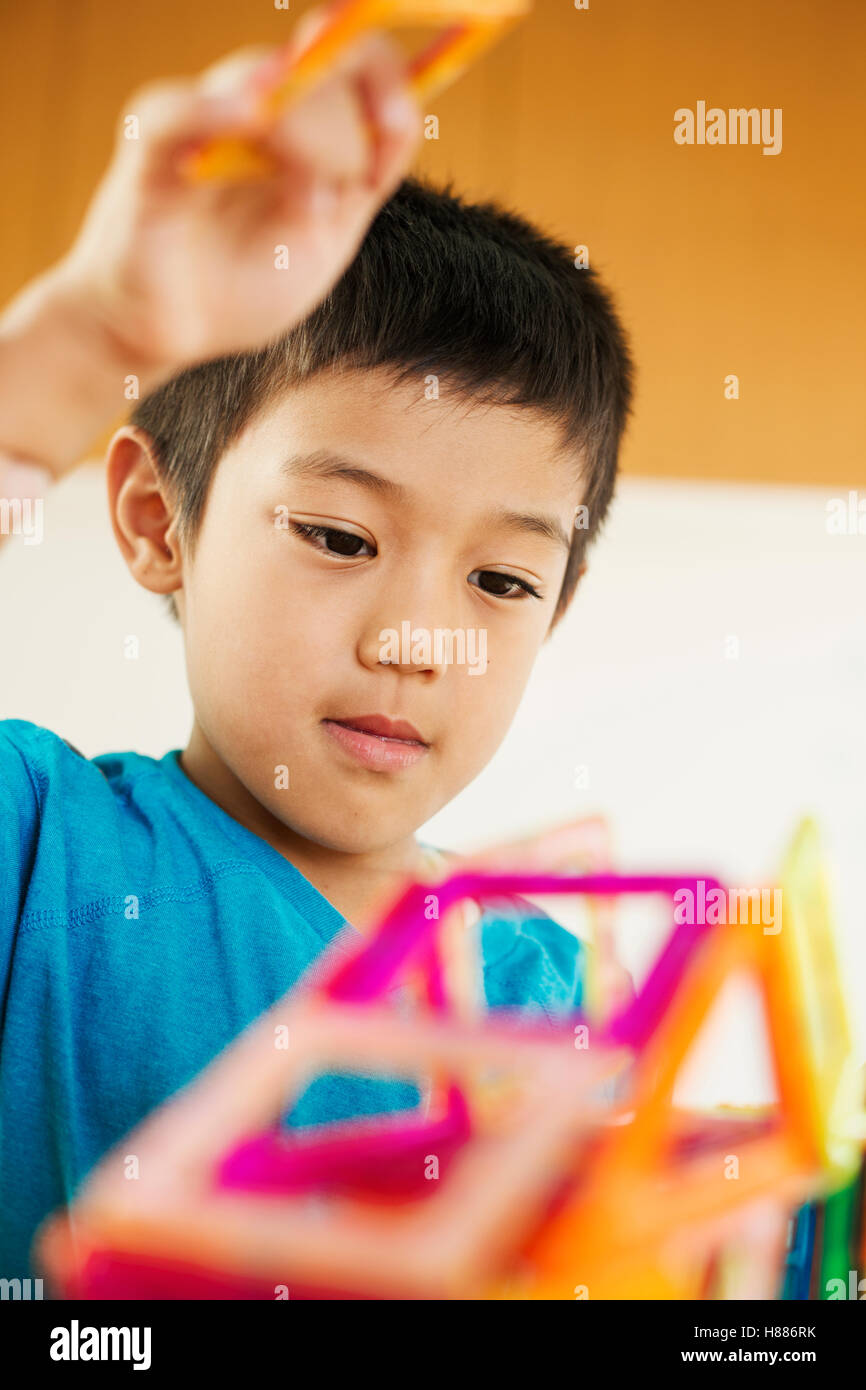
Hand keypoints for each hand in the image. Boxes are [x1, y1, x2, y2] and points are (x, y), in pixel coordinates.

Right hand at [56, 10, 420, 376]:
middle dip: (343, 136)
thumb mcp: (320, 247)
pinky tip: (249, 119)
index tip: (397, 123)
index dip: (383, 79)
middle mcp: (251, 115)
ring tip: (304, 205)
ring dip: (303, 134)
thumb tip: (379, 130)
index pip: (350, 68)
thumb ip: (354, 192)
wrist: (163, 336)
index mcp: (298, 133)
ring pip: (259, 83)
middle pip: (312, 72)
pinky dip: (215, 110)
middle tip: (330, 204)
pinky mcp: (148, 150)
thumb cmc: (236, 292)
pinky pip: (177, 112)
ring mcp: (201, 125)